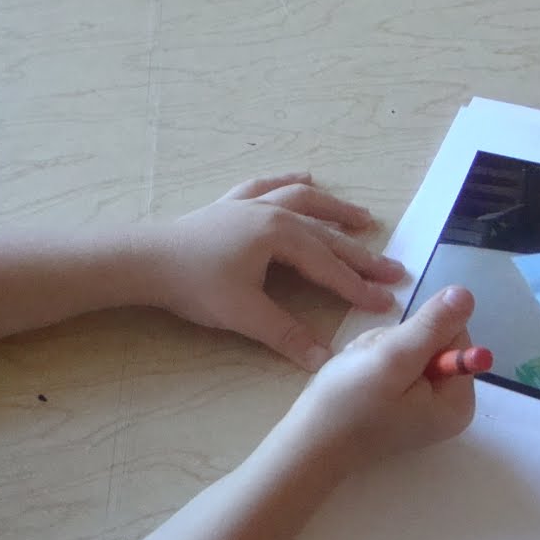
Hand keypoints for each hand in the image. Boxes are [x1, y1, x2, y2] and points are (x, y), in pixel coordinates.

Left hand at [147, 173, 404, 370]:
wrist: (145, 260)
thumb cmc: (194, 285)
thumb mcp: (244, 314)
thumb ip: (286, 335)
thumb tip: (324, 361)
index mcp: (280, 235)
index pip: (328, 266)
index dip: (359, 287)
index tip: (388, 301)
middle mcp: (272, 212)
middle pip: (325, 233)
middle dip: (361, 253)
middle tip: (394, 268)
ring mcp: (251, 204)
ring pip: (304, 200)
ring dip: (335, 210)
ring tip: (362, 219)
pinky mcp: (230, 204)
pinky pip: (268, 186)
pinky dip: (290, 182)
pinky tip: (305, 178)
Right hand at [276, 286, 478, 472]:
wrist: (307, 445)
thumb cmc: (347, 405)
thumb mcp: (393, 358)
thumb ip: (432, 326)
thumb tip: (466, 294)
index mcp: (457, 401)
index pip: (455, 336)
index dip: (419, 332)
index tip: (389, 352)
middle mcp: (448, 406)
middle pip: (432, 342)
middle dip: (395, 343)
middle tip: (367, 365)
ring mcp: (423, 406)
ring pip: (408, 349)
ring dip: (378, 351)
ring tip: (357, 373)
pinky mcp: (400, 404)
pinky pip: (394, 365)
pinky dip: (371, 363)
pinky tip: (356, 379)